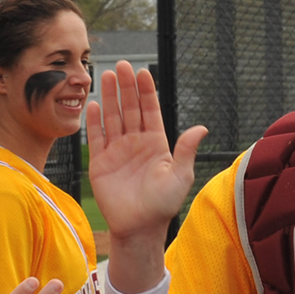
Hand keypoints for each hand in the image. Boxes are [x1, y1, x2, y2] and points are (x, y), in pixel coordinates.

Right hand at [85, 60, 206, 290]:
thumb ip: (186, 150)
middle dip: (126, 87)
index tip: (143, 72)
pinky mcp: (100, 162)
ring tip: (105, 75)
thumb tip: (201, 127)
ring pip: (113, 117)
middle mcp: (136, 143)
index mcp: (156, 143)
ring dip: (109, 97)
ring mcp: (117, 151)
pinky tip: (93, 104)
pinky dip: (94, 121)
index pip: (150, 111)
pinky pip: (96, 137)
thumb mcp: (180, 176)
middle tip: (122, 66)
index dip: (146, 91)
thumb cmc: (163, 205)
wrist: (139, 228)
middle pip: (130, 108)